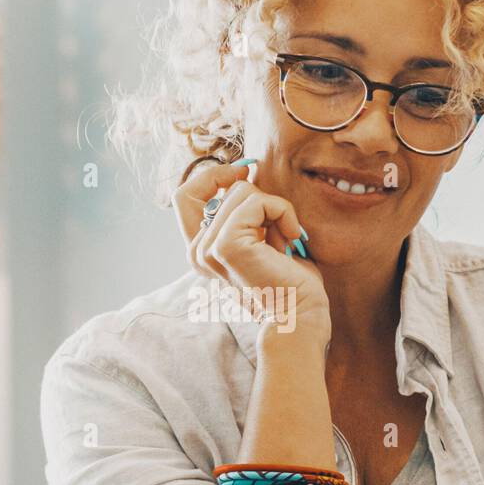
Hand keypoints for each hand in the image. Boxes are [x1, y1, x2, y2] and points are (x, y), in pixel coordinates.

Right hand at [173, 159, 330, 339]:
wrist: (298, 313)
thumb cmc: (287, 279)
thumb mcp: (258, 236)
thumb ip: (243, 211)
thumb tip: (246, 171)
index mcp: (200, 249)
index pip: (184, 194)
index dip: (212, 176)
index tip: (244, 174)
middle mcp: (197, 251)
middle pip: (222, 187)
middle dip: (258, 198)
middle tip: (277, 226)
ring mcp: (208, 248)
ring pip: (241, 190)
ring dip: (274, 209)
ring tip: (283, 240)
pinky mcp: (227, 245)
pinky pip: (258, 201)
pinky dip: (283, 212)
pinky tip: (291, 238)